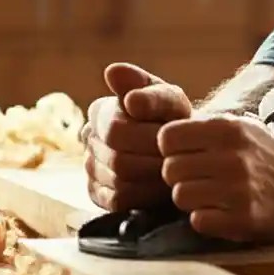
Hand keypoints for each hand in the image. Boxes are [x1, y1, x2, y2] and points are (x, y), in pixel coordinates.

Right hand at [83, 63, 191, 211]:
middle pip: (118, 159)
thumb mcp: (169, 99)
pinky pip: (118, 201)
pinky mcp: (98, 194)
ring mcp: (90, 167)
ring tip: (173, 169)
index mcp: (100, 110)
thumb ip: (145, 89)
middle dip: (154, 158)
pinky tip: (160, 186)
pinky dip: (144, 195)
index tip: (172, 134)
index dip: (150, 135)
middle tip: (178, 157)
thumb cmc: (175, 120)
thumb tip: (112, 73)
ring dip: (152, 177)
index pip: (115, 129)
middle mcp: (89, 139)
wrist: (185, 146)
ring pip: (119, 181)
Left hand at [159, 113, 273, 243]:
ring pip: (180, 196)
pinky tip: (223, 213)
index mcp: (228, 129)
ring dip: (192, 201)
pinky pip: (198, 221)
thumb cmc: (266, 159)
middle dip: (180, 178)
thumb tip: (156, 135)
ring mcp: (239, 189)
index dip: (172, 150)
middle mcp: (233, 156)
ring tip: (213, 198)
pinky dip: (206, 220)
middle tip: (201, 181)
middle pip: (170, 170)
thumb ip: (202, 129)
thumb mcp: (241, 128)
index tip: (188, 157)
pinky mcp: (244, 219)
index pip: (167, 137)